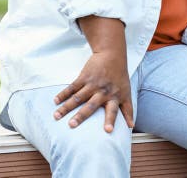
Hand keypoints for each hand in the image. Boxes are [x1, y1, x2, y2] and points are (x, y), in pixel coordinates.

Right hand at [53, 16, 133, 132]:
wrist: (112, 55)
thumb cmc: (120, 77)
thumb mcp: (126, 92)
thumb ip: (128, 109)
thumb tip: (131, 126)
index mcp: (114, 97)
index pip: (113, 111)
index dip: (111, 120)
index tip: (108, 130)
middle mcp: (103, 92)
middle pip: (91, 106)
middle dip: (81, 116)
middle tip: (71, 125)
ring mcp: (92, 84)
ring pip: (77, 98)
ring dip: (66, 107)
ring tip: (56, 116)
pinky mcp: (84, 77)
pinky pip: (72, 87)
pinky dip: (63, 94)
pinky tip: (55, 101)